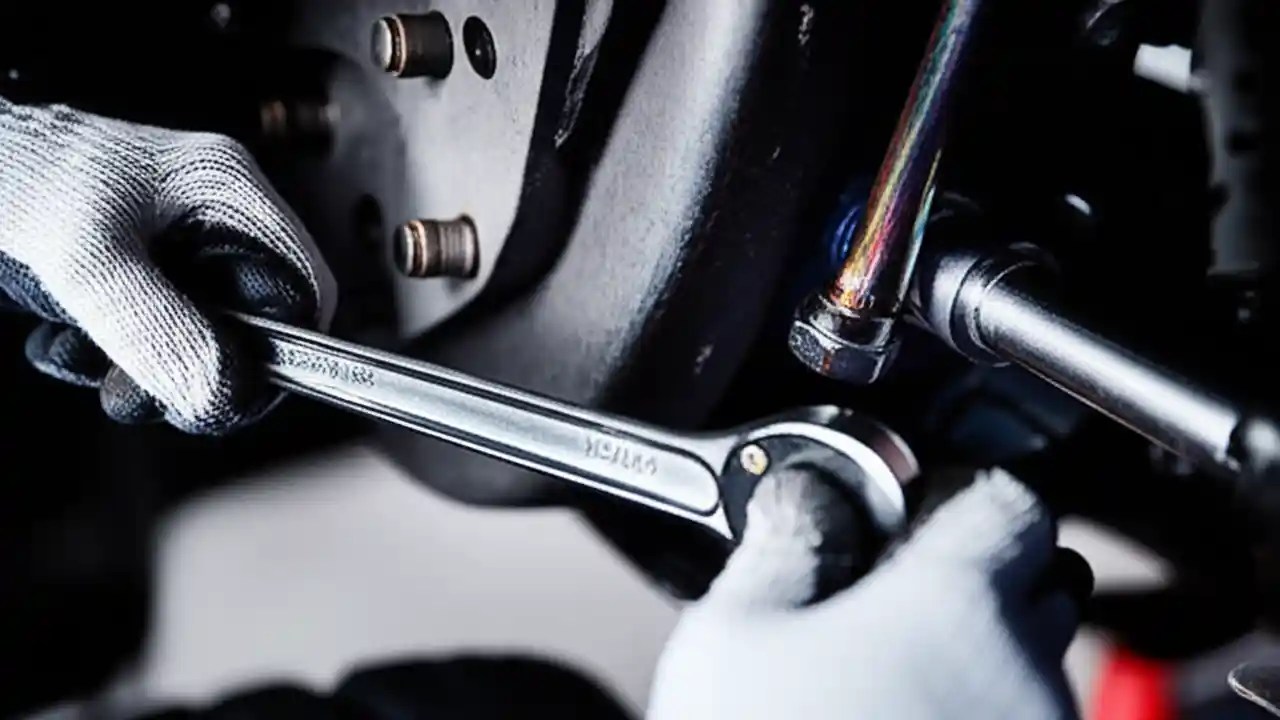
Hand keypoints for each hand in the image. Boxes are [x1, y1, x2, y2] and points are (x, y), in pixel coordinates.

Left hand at [0, 97, 334, 433]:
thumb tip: (222, 393)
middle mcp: (210, 215)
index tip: (233, 392)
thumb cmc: (11, 174)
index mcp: (225, 190)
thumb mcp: (88, 262)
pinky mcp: (135, 267)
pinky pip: (151, 334)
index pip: (303, 290)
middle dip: (197, 367)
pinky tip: (64, 340)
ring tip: (83, 356)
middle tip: (146, 389)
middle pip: (251, 324)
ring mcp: (172, 243)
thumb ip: (159, 330)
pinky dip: (108, 355)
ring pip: (198, 338)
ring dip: (143, 368)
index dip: (280, 349)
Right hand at [648, 468, 1089, 719]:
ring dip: (977, 647)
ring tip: (882, 672)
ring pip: (1032, 659)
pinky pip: (1020, 718)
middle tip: (891, 590)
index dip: (957, 490)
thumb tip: (801, 497)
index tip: (915, 508)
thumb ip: (780, 542)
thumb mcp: (730, 637)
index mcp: (956, 603)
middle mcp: (1023, 671)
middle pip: (1037, 575)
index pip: (1010, 497)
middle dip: (975, 569)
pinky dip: (975, 707)